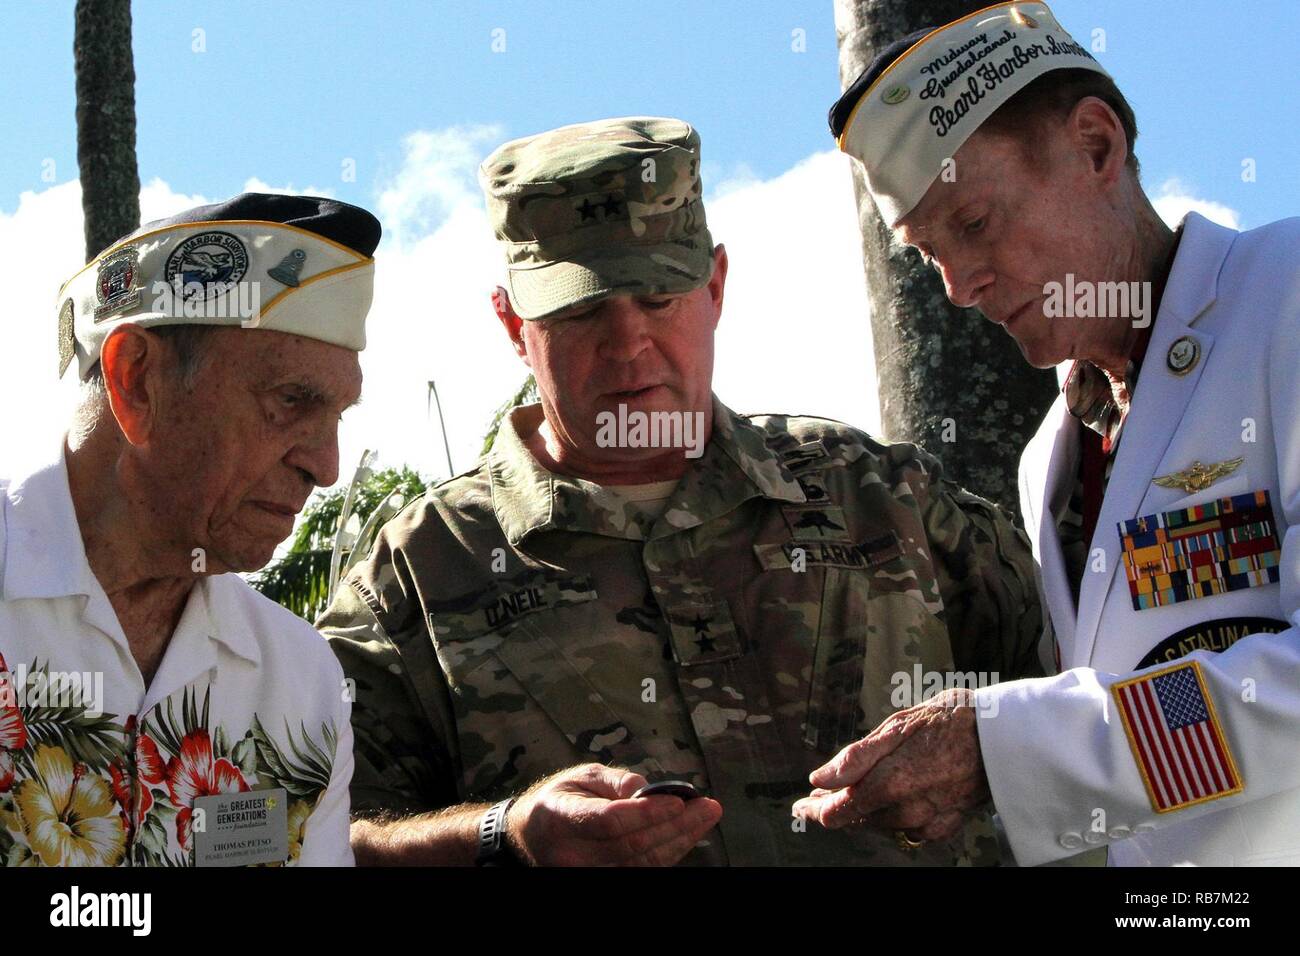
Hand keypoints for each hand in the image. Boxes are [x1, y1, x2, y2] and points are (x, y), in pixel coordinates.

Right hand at [506, 763, 722, 865]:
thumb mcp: (580, 776)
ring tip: (706, 817)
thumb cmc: (560, 799)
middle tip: (707, 806)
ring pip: (642, 864)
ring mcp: (585, 873)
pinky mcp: (602, 880)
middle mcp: (570, 854)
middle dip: (676, 825)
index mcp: (558, 817)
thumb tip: (647, 789)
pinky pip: (642, 872)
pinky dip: (669, 854)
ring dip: (680, 841)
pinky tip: (687, 835)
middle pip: (632, 845)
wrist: (532, 836)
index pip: (609, 821)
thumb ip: (614, 781)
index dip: (647, 812)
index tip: (680, 799)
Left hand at [791, 688, 988, 841]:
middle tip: (821, 794)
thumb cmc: (949, 721)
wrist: (1004, 736)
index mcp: (889, 784)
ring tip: (853, 792)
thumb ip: (855, 758)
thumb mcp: (896, 727)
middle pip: (856, 820)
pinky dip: (893, 816)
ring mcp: (926, 822)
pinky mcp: (945, 826)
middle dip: (836, 807)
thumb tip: (819, 779)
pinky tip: (891, 799)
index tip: (800, 807)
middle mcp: (906, 811)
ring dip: (864, 811)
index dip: (813, 811)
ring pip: (880, 825)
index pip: (837, 812)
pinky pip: (907, 829)